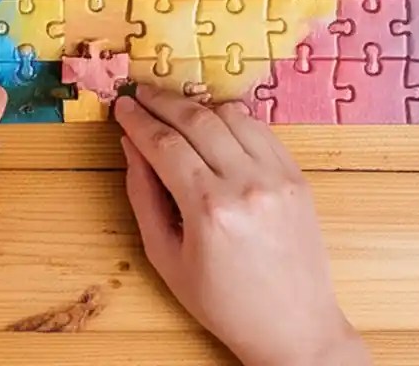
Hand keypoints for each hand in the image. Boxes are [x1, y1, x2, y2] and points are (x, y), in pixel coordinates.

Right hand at [114, 84, 370, 365]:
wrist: (292, 325)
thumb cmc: (223, 301)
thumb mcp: (165, 256)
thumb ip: (143, 195)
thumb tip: (131, 145)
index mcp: (209, 209)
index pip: (164, 144)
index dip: (138, 120)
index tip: (121, 106)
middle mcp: (247, 185)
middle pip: (196, 119)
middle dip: (161, 101)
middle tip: (140, 95)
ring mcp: (278, 177)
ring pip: (230, 115)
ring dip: (197, 105)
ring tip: (173, 108)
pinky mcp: (297, 177)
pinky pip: (261, 129)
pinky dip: (232, 118)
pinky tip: (212, 123)